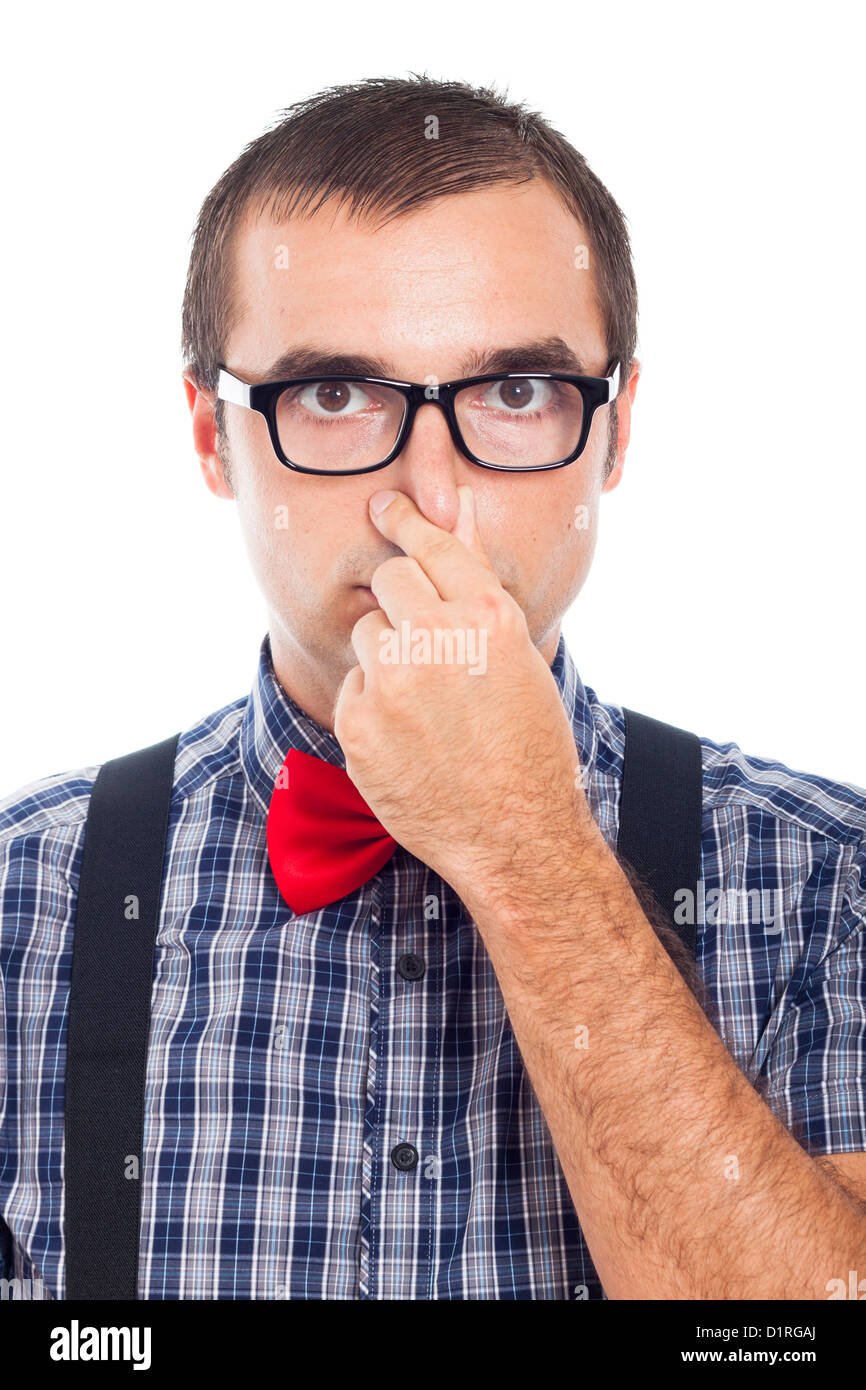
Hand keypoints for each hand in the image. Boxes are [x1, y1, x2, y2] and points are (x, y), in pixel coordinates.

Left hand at [333, 485, 590, 898]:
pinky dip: (375, 706)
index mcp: (489, 618)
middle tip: (424, 641)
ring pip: (368, 633)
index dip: (407, 521)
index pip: (434, 545)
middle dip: (403, 601)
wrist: (515, 835)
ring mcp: (392, 683)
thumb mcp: (521, 659)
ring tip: (427, 704)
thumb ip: (480, 585)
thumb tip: (461, 511)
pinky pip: (354, 687)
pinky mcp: (358, 725)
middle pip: (391, 579)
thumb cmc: (530, 747)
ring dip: (389, 656)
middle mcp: (437, 640)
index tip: (384, 508)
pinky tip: (409, 738)